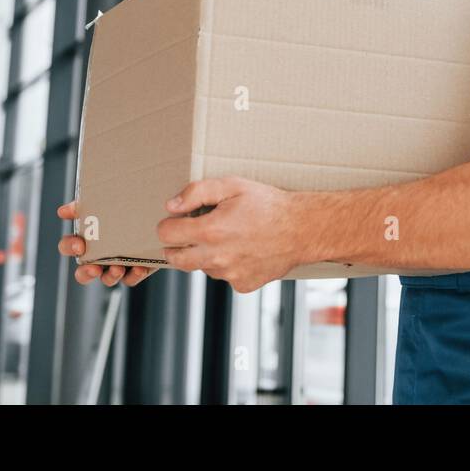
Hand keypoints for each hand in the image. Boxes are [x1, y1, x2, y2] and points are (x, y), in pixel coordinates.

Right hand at [57, 199, 154, 287]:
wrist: (151, 213)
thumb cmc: (121, 209)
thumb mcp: (102, 204)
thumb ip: (82, 206)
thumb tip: (63, 211)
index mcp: (87, 241)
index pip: (68, 247)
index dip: (69, 247)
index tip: (79, 245)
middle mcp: (98, 257)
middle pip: (83, 273)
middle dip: (85, 273)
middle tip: (94, 268)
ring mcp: (116, 265)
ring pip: (107, 279)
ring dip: (111, 276)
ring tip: (118, 268)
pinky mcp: (135, 269)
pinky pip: (131, 279)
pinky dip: (134, 275)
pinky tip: (139, 267)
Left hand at [157, 177, 307, 292]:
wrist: (302, 229)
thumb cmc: (269, 204)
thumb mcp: (233, 185)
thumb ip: (197, 192)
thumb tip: (171, 206)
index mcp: (210, 231)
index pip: (167, 235)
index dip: (168, 225)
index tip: (177, 220)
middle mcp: (216, 257)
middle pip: (176, 259)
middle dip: (177, 246)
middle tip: (190, 233)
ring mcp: (229, 274)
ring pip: (202, 267)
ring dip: (205, 255)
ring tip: (228, 237)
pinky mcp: (242, 284)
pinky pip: (224, 276)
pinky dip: (228, 265)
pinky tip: (243, 250)